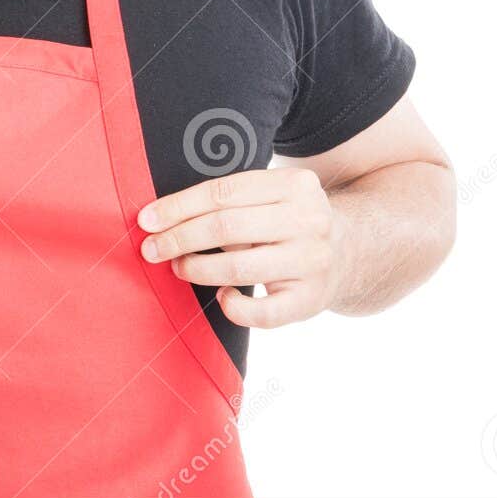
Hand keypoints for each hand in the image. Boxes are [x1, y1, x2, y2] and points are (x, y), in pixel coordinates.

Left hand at [135, 167, 345, 328]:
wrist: (351, 251)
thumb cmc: (286, 220)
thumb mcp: (270, 195)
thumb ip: (227, 200)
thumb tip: (157, 217)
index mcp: (294, 184)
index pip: (222, 193)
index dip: (178, 207)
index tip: (146, 220)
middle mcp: (309, 220)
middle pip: (226, 228)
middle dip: (179, 238)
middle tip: (151, 249)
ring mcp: (314, 261)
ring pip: (239, 268)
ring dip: (196, 269)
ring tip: (178, 267)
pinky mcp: (313, 299)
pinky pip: (263, 313)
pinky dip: (234, 307)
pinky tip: (222, 296)